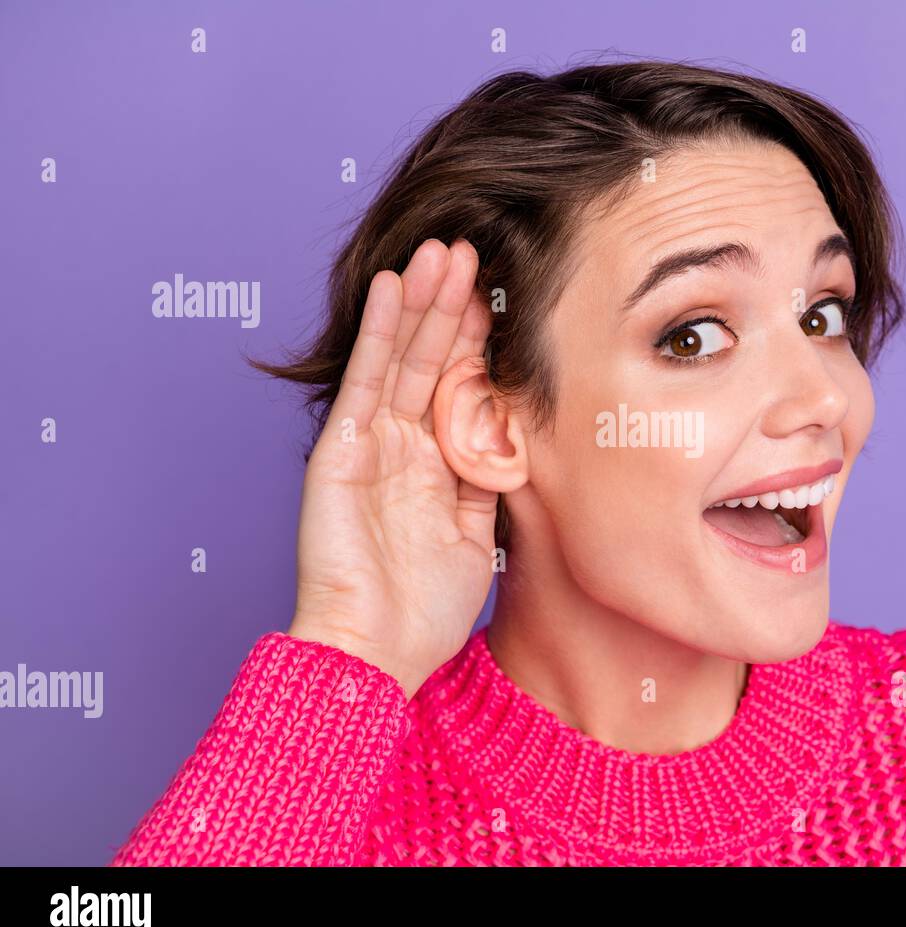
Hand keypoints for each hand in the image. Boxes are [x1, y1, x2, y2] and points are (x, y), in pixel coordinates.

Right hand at [287, 239, 497, 699]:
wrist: (376, 653)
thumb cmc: (425, 611)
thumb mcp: (477, 535)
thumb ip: (490, 479)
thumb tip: (521, 434)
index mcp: (435, 466)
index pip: (461, 389)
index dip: (482, 342)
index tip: (508, 295)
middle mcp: (402, 447)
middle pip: (432, 361)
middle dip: (453, 307)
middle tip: (475, 250)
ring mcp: (369, 444)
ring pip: (402, 358)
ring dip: (422, 304)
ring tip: (442, 251)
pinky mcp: (340, 451)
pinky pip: (364, 381)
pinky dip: (378, 332)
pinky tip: (392, 287)